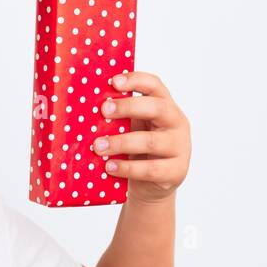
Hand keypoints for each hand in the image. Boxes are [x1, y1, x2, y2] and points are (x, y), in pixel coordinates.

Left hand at [91, 71, 189, 203]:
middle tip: (103, 110)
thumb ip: (118, 117)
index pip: (155, 86)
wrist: (151, 185)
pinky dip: (127, 168)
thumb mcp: (130, 128)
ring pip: (151, 141)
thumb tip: (86, 107)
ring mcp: (180, 147)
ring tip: (98, 146)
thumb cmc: (137, 151)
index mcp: (165, 106)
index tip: (114, 81)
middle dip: (128, 107)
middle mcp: (176, 123)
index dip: (136, 80)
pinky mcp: (176, 171)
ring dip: (121, 142)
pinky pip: (151, 169)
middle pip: (157, 108)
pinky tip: (110, 167)